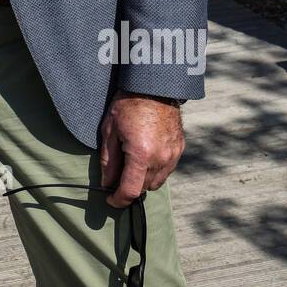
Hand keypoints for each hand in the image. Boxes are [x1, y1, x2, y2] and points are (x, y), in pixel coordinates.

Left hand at [99, 90, 184, 209]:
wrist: (153, 86)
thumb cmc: (127, 105)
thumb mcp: (110, 131)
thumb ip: (108, 161)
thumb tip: (107, 183)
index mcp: (141, 155)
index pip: (130, 191)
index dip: (118, 200)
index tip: (110, 200)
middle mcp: (160, 158)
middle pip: (144, 188)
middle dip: (129, 187)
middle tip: (116, 176)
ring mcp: (173, 155)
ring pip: (157, 182)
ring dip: (143, 180)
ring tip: (131, 164)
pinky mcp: (179, 149)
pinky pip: (167, 170)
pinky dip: (155, 170)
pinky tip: (145, 157)